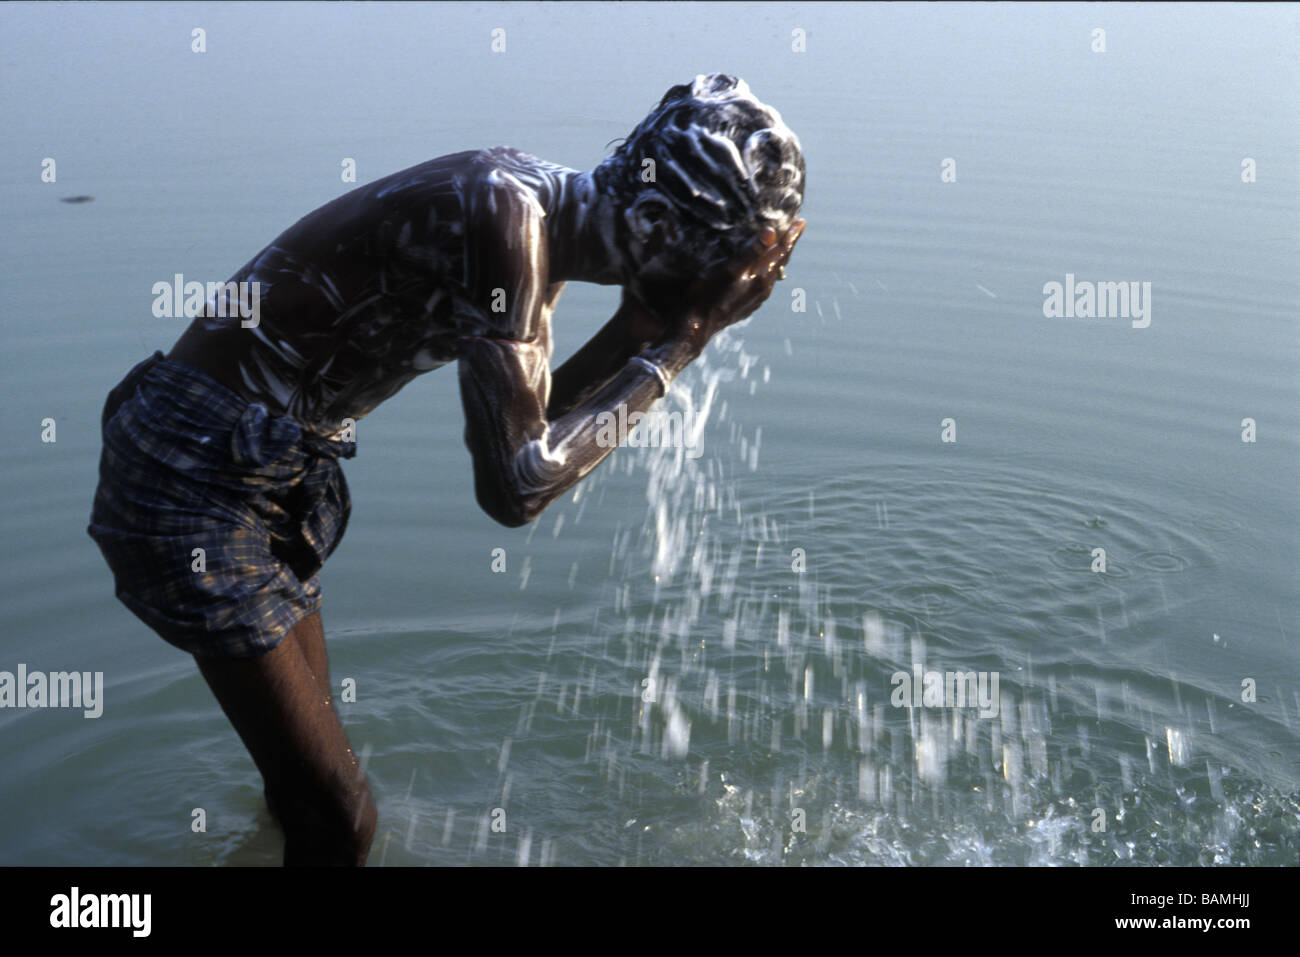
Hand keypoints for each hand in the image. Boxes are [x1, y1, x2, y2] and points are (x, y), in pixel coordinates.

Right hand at [679, 220, 805, 349]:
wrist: (697, 325)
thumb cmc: (709, 293)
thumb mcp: (729, 268)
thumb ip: (751, 251)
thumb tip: (771, 232)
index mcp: (762, 277)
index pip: (782, 252)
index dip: (791, 236)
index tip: (801, 222)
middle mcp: (764, 289)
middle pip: (780, 263)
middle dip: (787, 245)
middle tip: (794, 231)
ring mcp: (756, 299)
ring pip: (772, 274)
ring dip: (776, 259)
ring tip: (778, 248)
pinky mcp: (747, 306)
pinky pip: (764, 284)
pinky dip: (766, 271)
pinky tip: (760, 271)